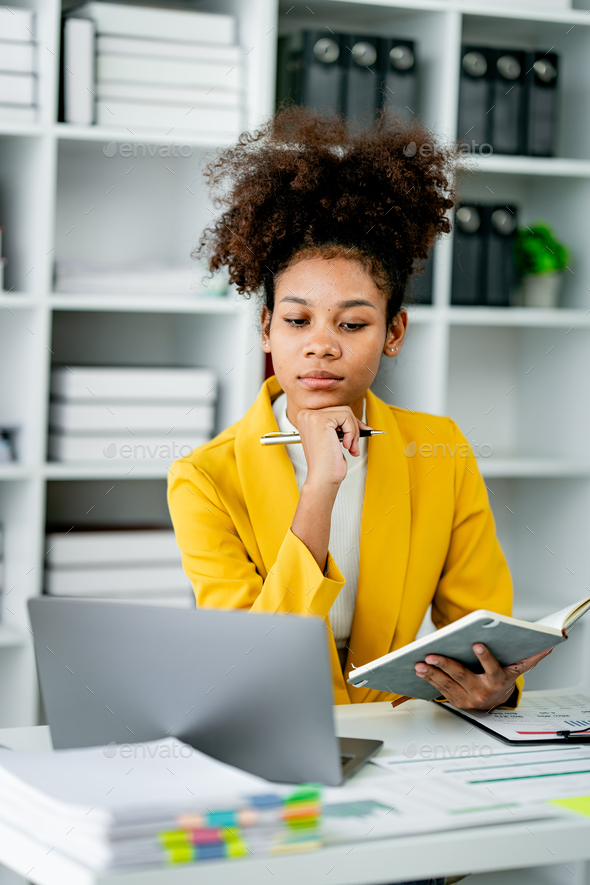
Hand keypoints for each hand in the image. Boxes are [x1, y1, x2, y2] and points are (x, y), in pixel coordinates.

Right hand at [296, 405, 372, 488]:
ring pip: (346, 412)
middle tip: (355, 445)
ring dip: (354, 432)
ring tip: (350, 448)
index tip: (361, 431)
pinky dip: (352, 433)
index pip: (335, 411)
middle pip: (342, 410)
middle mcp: (306, 414)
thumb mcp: (334, 439)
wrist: (322, 478)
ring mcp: (312, 416)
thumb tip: (361, 422)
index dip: (350, 423)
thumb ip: (341, 425)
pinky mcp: (321, 420)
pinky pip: (347, 418)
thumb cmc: (327, 464)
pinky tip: (346, 446)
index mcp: (307, 418)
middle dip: (354, 428)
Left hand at [414, 643, 553, 709]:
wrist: (496, 703)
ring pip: (447, 684)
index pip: (492, 669)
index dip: (485, 658)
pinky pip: (440, 690)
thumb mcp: (517, 669)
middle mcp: (482, 692)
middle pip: (462, 676)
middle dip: (446, 665)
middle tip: (432, 655)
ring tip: (419, 663)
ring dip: (432, 673)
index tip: (477, 644)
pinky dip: (428, 679)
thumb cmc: (503, 679)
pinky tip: (419, 669)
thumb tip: (549, 645)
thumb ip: (530, 657)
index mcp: (497, 681)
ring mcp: (467, 698)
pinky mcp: (455, 701)